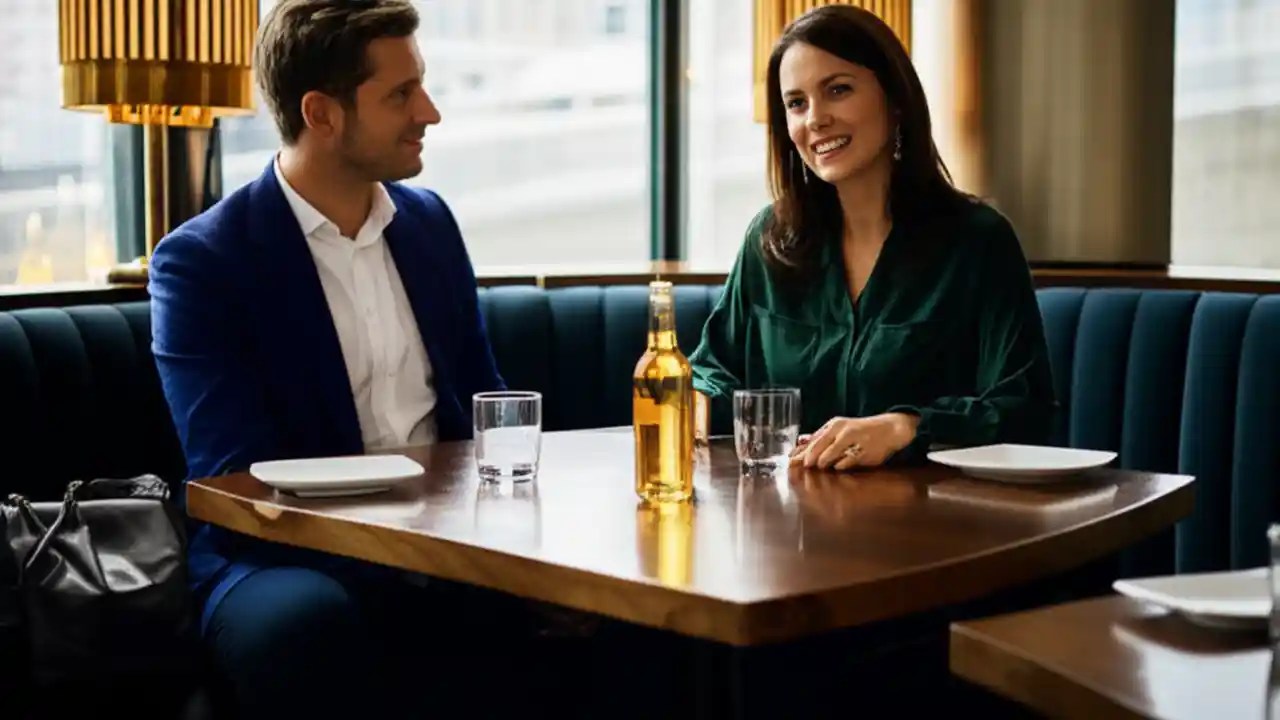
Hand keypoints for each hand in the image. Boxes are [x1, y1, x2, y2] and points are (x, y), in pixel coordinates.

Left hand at [790, 413, 919, 470]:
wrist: (889, 429)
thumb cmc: (861, 430)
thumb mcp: (841, 428)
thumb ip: (821, 436)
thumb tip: (800, 441)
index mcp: (834, 425)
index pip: (813, 440)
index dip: (800, 452)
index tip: (790, 460)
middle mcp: (842, 431)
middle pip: (818, 447)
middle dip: (808, 458)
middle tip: (803, 466)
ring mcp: (853, 441)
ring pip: (830, 455)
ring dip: (823, 463)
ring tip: (821, 466)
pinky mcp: (863, 452)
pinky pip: (846, 462)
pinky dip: (840, 466)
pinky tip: (838, 467)